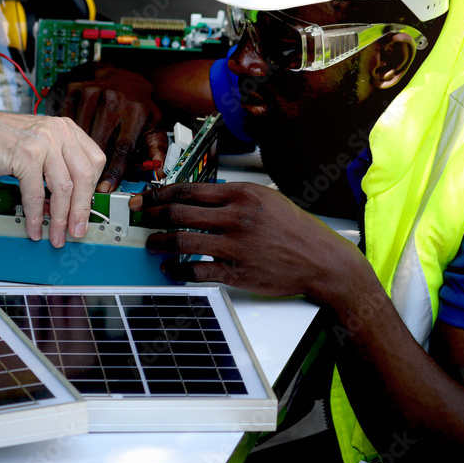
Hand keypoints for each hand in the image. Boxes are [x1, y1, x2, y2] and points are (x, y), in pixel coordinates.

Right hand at [0, 101, 104, 246]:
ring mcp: (43, 142)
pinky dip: (37, 215)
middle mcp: (59, 132)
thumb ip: (58, 163)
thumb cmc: (1, 140)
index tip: (87, 208)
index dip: (93, 188)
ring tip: (57, 236)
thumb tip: (71, 201)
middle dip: (82, 210)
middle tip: (78, 231)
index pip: (95, 161)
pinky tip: (35, 227)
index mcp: (67, 128)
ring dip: (61, 218)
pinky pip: (36, 193)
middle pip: (84, 177)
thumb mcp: (40, 142)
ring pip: (63, 188)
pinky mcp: (26, 155)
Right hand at [47, 65, 167, 192]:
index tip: (105, 188)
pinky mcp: (75, 89)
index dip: (113, 172)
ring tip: (79, 159)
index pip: (123, 149)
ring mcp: (92, 92)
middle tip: (90, 178)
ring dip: (79, 149)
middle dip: (94, 164)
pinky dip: (68, 132)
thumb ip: (157, 150)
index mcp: (135, 112)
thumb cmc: (138, 105)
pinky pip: (67, 120)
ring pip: (80, 134)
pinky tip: (72, 138)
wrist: (122, 75)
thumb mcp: (153, 126)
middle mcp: (114, 100)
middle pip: (98, 144)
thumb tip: (158, 173)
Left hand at [131, 182, 364, 299]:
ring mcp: (236, 246)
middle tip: (139, 218)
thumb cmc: (297, 230)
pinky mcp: (237, 272)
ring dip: (159, 242)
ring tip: (150, 243)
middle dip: (151, 215)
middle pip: (179, 213)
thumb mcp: (268, 199)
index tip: (146, 198)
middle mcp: (237, 217)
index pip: (189, 190)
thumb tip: (199, 198)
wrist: (323, 261)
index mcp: (243, 194)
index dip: (160, 194)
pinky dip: (177, 270)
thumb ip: (235, 197)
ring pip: (182, 241)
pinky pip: (197, 270)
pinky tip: (170, 269)